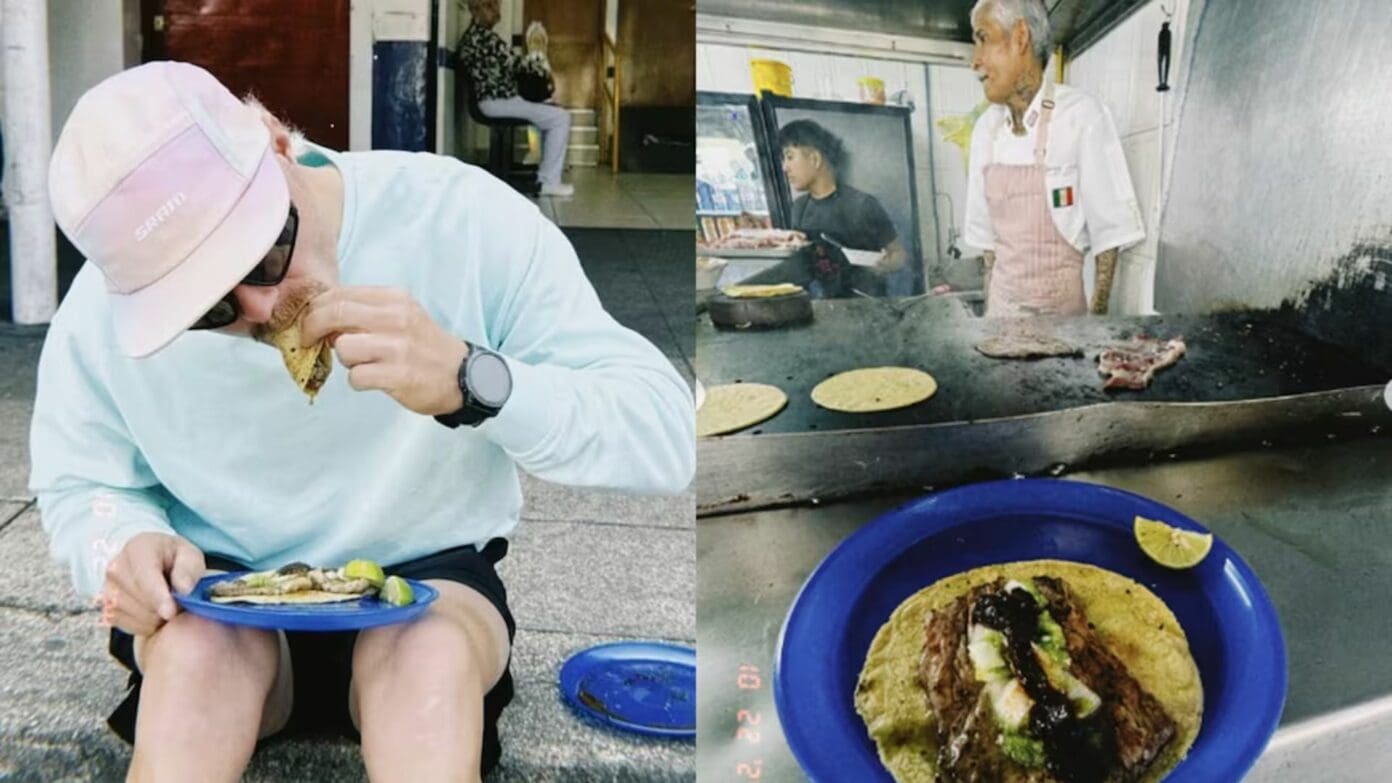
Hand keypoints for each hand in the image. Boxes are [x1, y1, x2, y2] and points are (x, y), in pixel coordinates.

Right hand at [99, 533, 204, 636]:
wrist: (159, 563)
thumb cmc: (177, 559)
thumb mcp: (191, 557)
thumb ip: (189, 571)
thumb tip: (184, 590)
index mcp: (139, 547)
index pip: (144, 576)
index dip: (157, 597)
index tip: (171, 613)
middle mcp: (117, 566)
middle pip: (136, 598)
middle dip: (160, 609)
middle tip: (180, 606)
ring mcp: (108, 587)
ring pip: (129, 614)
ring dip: (153, 618)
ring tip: (167, 607)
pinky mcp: (106, 605)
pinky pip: (124, 624)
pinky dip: (143, 625)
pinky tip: (155, 615)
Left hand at [300, 286, 469, 415]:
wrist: (462, 375)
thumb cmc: (424, 346)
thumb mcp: (402, 315)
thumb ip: (366, 312)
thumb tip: (324, 317)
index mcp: (395, 298)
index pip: (340, 294)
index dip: (316, 308)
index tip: (310, 321)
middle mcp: (397, 317)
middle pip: (335, 314)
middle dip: (312, 328)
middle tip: (309, 340)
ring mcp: (398, 347)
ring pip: (343, 348)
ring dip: (344, 359)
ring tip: (361, 363)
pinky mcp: (399, 375)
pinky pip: (356, 377)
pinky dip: (358, 381)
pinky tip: (373, 379)